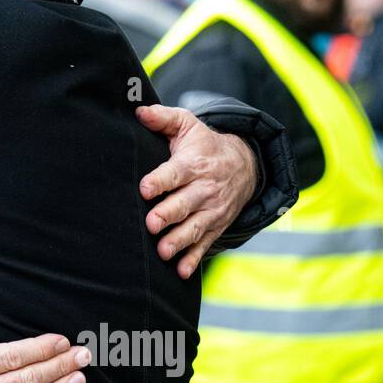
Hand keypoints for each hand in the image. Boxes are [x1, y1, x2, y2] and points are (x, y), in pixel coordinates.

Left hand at [136, 104, 256, 278]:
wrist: (244, 164)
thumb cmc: (204, 144)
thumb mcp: (188, 125)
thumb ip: (163, 118)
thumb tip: (138, 110)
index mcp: (194, 164)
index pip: (175, 173)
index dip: (160, 181)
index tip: (145, 189)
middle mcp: (204, 189)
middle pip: (185, 204)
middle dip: (169, 214)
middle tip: (152, 223)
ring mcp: (211, 210)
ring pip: (194, 228)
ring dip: (179, 241)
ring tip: (162, 251)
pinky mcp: (215, 226)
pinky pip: (205, 244)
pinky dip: (194, 259)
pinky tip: (181, 272)